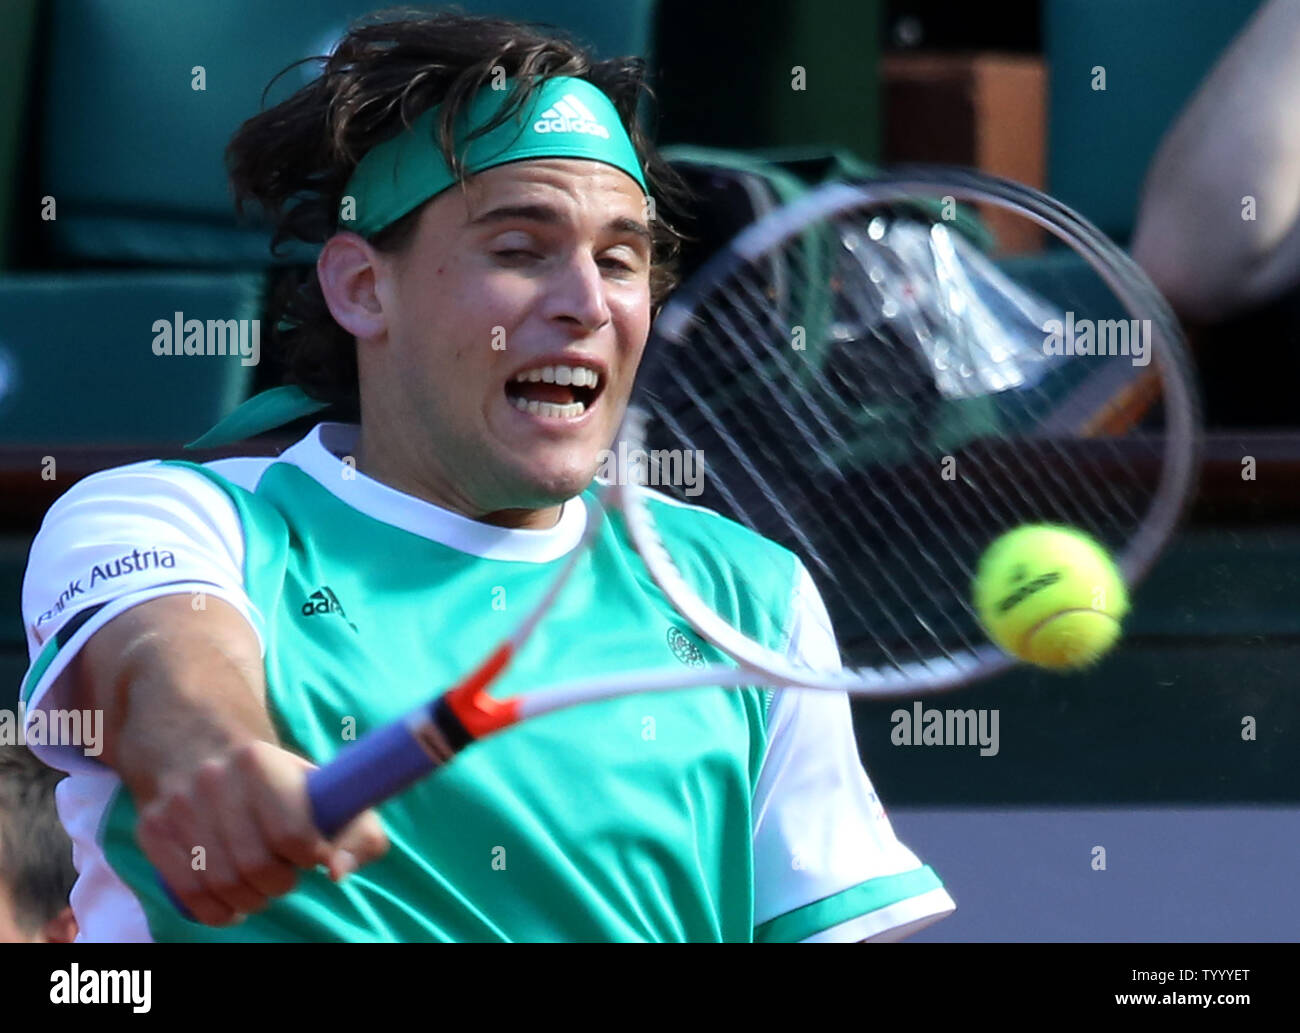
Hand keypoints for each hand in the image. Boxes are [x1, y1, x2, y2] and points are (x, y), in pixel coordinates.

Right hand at [136, 740, 388, 926]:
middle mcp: (212, 780)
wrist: (198, 747)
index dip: (310, 856)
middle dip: (279, 884)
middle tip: (285, 875)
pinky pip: (187, 893)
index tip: (312, 854)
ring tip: (261, 887)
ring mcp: (177, 805)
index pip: (292, 834)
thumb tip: (337, 873)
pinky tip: (232, 904)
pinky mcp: (151, 830)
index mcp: (259, 762)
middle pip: (255, 867)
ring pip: (221, 885)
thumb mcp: (321, 789)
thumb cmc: (275, 781)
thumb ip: (357, 831)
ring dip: (250, 900)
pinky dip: (216, 911)